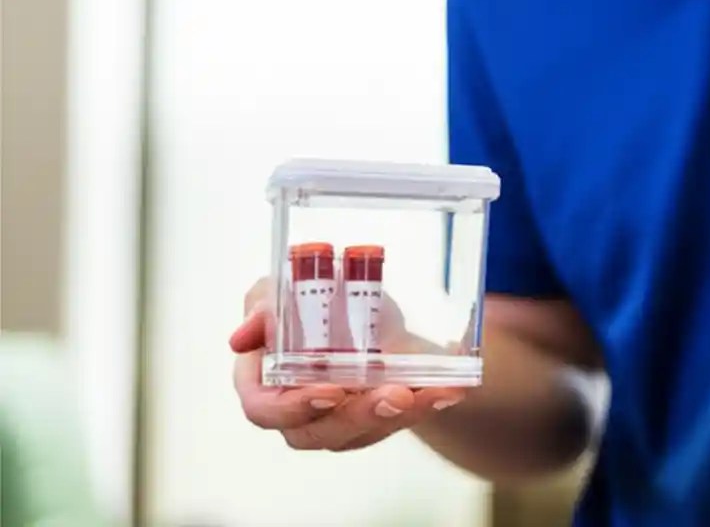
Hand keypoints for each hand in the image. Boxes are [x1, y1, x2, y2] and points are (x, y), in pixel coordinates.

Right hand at [230, 278, 465, 450]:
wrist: (360, 314)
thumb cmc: (312, 305)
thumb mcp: (283, 292)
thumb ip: (265, 307)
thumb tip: (245, 334)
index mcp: (264, 384)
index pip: (265, 409)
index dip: (293, 407)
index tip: (330, 390)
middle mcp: (298, 413)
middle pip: (319, 432)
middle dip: (359, 415)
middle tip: (392, 394)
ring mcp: (339, 422)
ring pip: (364, 431)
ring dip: (398, 414)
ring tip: (426, 391)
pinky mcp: (377, 421)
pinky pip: (401, 421)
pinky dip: (427, 404)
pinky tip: (450, 389)